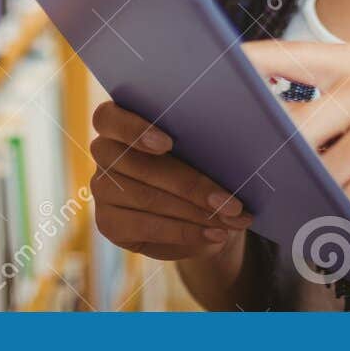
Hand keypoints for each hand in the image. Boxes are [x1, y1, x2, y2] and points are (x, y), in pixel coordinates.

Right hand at [89, 100, 254, 260]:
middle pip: (138, 165)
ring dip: (194, 212)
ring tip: (231, 219)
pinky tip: (213, 234)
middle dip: (190, 185)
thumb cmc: (203, 161)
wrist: (200, 207)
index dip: (134, 129)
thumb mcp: (205, 142)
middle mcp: (104, 152)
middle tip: (231, 202)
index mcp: (119, 120)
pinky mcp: (109, 223)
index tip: (169, 143)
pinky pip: (146, 227)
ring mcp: (102, 188)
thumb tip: (247, 127)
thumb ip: (207, 132)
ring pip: (147, 199)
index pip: (108, 117)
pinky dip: (185, 232)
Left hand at [241, 40, 349, 246]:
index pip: (283, 56)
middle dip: (267, 156)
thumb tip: (250, 134)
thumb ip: (320, 108)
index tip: (200, 80)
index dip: (240, 68)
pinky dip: (339, 218)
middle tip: (240, 176)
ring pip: (322, 170)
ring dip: (307, 197)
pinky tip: (331, 225)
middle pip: (293, 124)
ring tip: (294, 207)